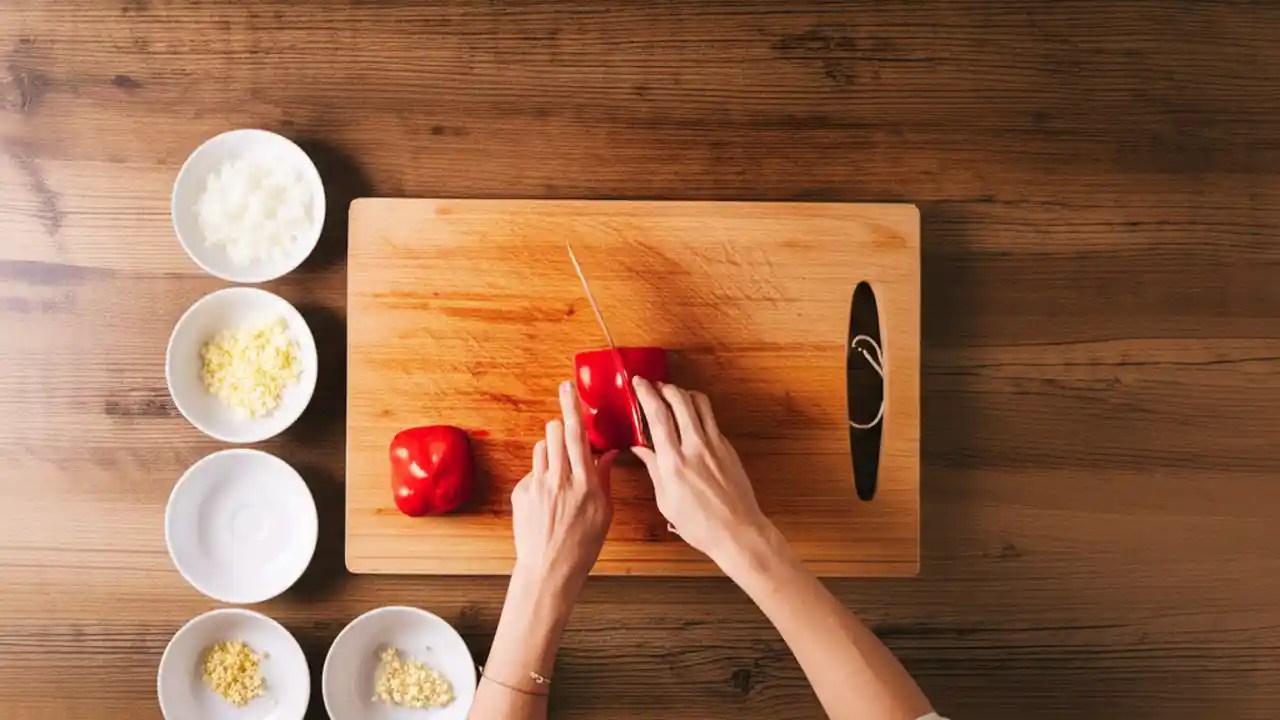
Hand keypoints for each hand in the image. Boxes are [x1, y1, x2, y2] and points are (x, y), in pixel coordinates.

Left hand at [510, 380, 617, 594]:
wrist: (549, 569)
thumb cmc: (582, 545)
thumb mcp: (604, 512)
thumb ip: (604, 478)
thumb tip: (606, 453)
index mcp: (586, 484)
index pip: (578, 435)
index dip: (573, 407)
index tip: (568, 388)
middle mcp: (560, 480)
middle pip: (556, 431)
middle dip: (562, 424)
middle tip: (567, 432)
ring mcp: (538, 485)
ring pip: (543, 447)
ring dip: (552, 450)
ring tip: (559, 473)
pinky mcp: (521, 492)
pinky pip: (532, 470)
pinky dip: (541, 474)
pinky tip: (547, 496)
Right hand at [630, 378, 771, 563]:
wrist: (737, 531)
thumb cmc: (699, 524)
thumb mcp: (666, 499)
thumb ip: (653, 468)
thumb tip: (640, 448)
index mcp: (674, 462)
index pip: (657, 415)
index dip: (646, 393)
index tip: (638, 383)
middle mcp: (695, 447)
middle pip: (679, 400)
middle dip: (664, 387)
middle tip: (653, 385)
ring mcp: (715, 444)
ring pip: (699, 403)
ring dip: (683, 393)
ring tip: (672, 395)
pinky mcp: (727, 447)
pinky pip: (711, 419)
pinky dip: (698, 410)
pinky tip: (690, 418)